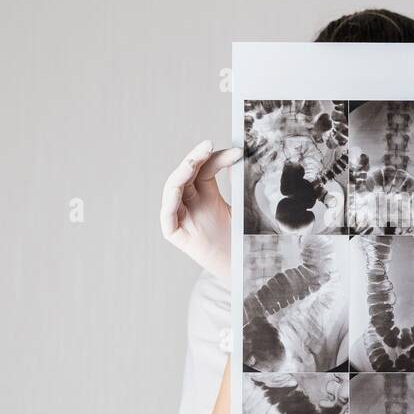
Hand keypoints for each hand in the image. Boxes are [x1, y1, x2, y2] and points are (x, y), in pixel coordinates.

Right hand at [160, 139, 242, 281]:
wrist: (245, 268)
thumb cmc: (246, 239)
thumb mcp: (246, 205)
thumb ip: (240, 182)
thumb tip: (240, 155)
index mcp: (207, 195)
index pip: (205, 169)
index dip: (217, 158)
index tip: (237, 151)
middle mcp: (192, 203)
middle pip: (186, 174)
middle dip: (196, 157)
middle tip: (209, 145)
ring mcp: (183, 218)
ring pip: (173, 189)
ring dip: (181, 172)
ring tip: (195, 160)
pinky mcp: (177, 235)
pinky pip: (167, 216)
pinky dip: (170, 200)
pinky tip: (180, 186)